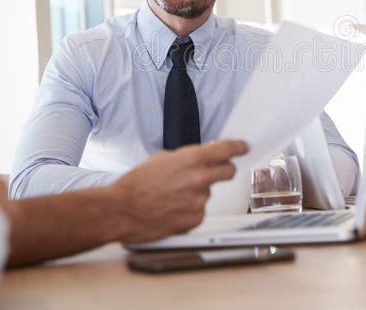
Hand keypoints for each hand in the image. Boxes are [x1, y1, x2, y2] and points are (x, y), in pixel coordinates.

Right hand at [111, 140, 248, 242]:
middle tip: (216, 171)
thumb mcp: (161, 159)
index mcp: (191, 159)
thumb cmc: (135, 185)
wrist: (121, 211)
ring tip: (172, 196)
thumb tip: (200, 158)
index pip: (226, 149)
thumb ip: (186, 157)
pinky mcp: (196, 219)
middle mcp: (200, 179)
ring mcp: (199, 201)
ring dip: (197, 193)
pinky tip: (172, 208)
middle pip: (229, 172)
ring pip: (208, 193)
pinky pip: (200, 210)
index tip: (243, 147)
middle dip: (224, 170)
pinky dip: (190, 209)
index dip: (238, 147)